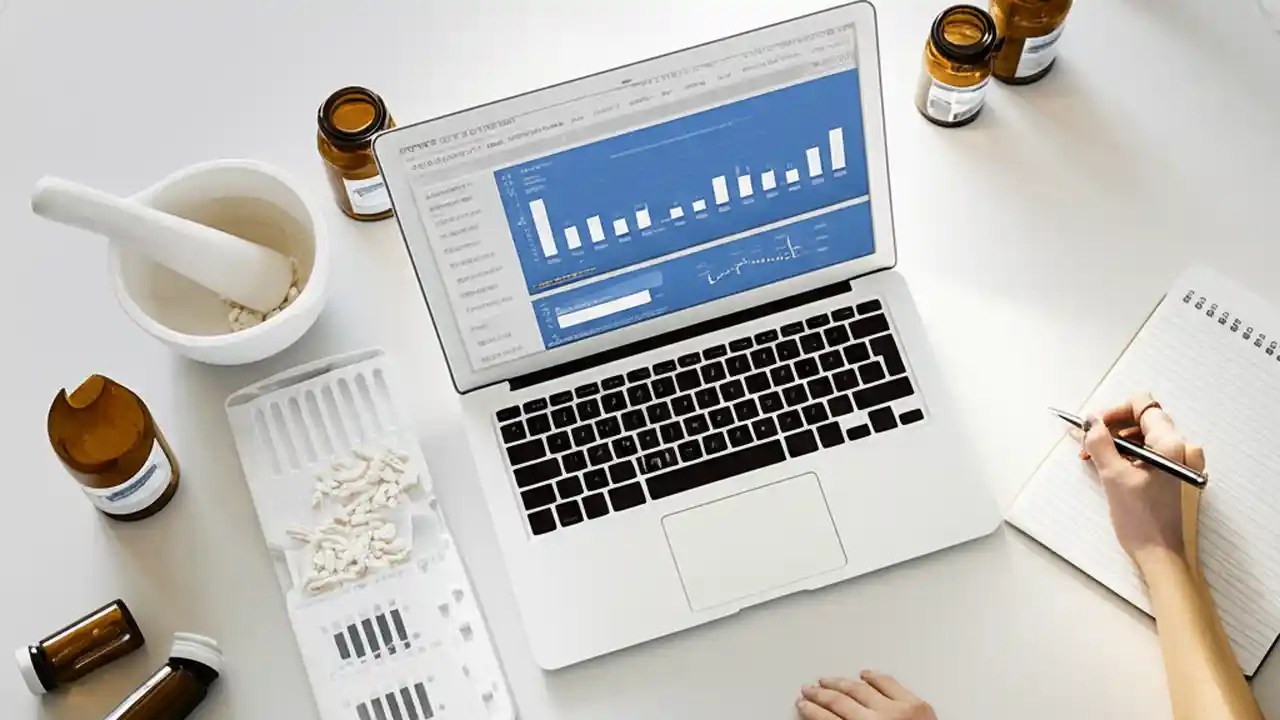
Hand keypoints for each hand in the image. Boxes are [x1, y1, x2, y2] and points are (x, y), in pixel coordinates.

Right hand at [797, 671, 936, 719]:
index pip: (827, 719)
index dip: (812, 711)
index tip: (803, 705)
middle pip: (840, 701)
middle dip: (820, 694)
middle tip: (809, 689)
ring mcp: (898, 710)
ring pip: (861, 688)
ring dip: (841, 682)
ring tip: (828, 679)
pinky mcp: (916, 704)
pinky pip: (889, 683)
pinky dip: (874, 677)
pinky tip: (864, 674)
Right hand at [1080, 392, 1204, 564]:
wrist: (1164, 558)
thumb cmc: (1142, 521)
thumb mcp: (1113, 477)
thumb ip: (1099, 442)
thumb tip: (1090, 420)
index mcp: (1172, 445)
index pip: (1142, 405)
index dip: (1114, 411)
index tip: (1094, 427)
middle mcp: (1184, 450)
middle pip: (1144, 420)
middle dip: (1114, 429)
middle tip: (1090, 445)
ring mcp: (1186, 464)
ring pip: (1148, 438)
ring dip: (1121, 444)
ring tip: (1098, 460)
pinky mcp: (1181, 478)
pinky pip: (1155, 455)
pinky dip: (1133, 457)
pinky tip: (1115, 470)